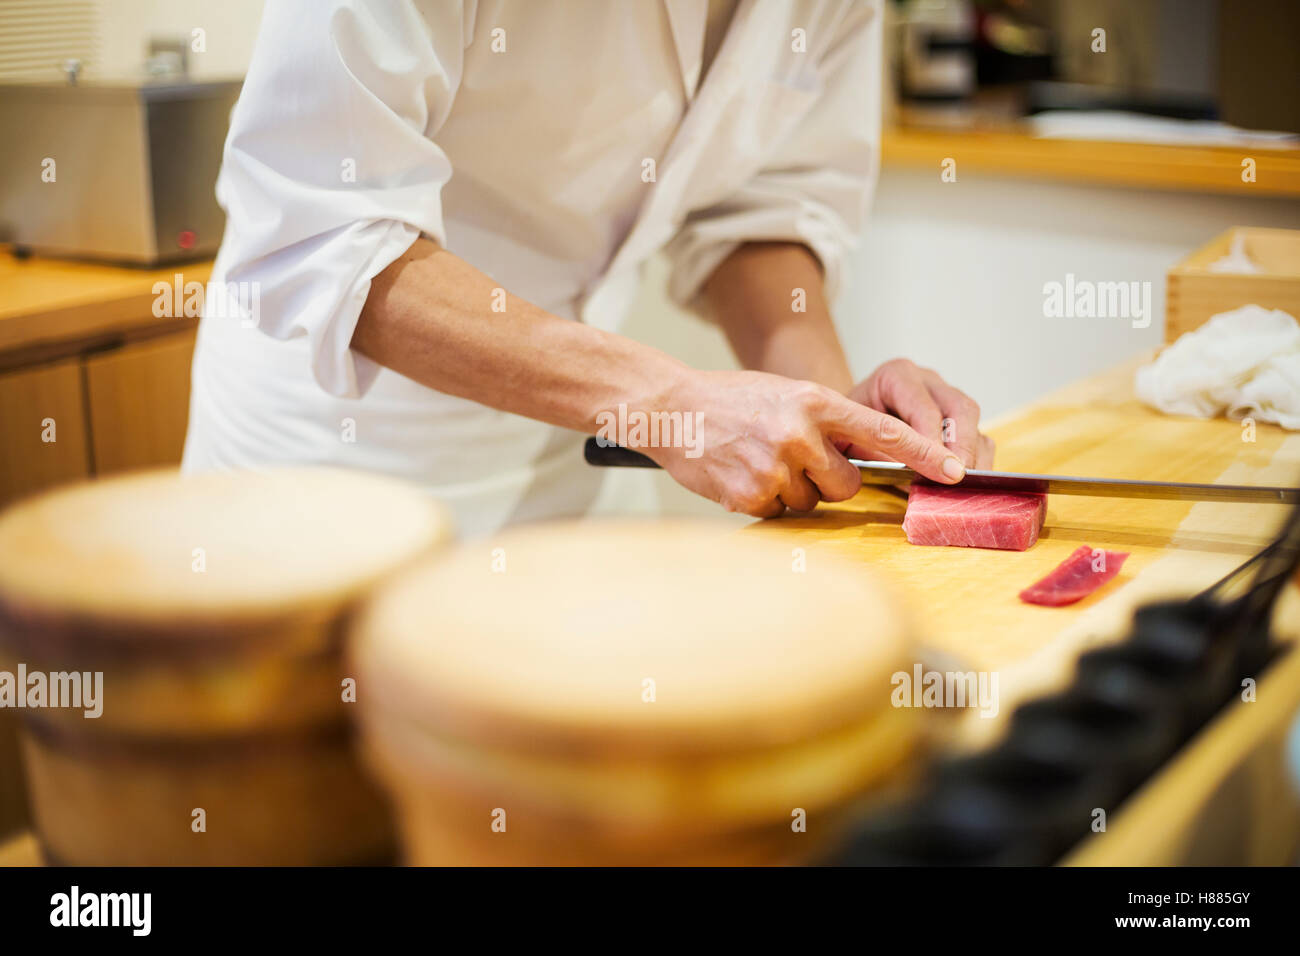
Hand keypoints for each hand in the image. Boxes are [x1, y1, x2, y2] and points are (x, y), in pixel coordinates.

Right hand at [644, 369, 966, 517]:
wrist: (671, 408)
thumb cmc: (732, 401)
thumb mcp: (787, 395)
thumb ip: (827, 422)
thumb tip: (868, 459)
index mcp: (814, 401)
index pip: (883, 431)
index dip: (923, 453)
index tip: (954, 471)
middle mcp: (798, 433)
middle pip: (847, 483)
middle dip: (829, 480)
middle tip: (794, 459)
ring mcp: (773, 466)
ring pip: (812, 501)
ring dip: (793, 490)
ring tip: (757, 460)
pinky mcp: (750, 496)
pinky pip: (779, 512)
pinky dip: (764, 500)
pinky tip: (740, 474)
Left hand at [848, 359, 993, 468]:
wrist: (840, 421)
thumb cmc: (842, 428)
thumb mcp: (850, 437)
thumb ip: (878, 450)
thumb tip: (912, 471)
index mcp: (896, 376)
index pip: (923, 408)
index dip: (932, 442)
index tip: (938, 470)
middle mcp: (926, 380)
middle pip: (959, 407)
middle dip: (962, 446)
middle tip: (958, 477)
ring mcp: (945, 395)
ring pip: (974, 420)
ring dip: (974, 453)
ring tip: (968, 483)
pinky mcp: (957, 418)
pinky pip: (978, 434)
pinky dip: (978, 459)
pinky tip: (969, 482)